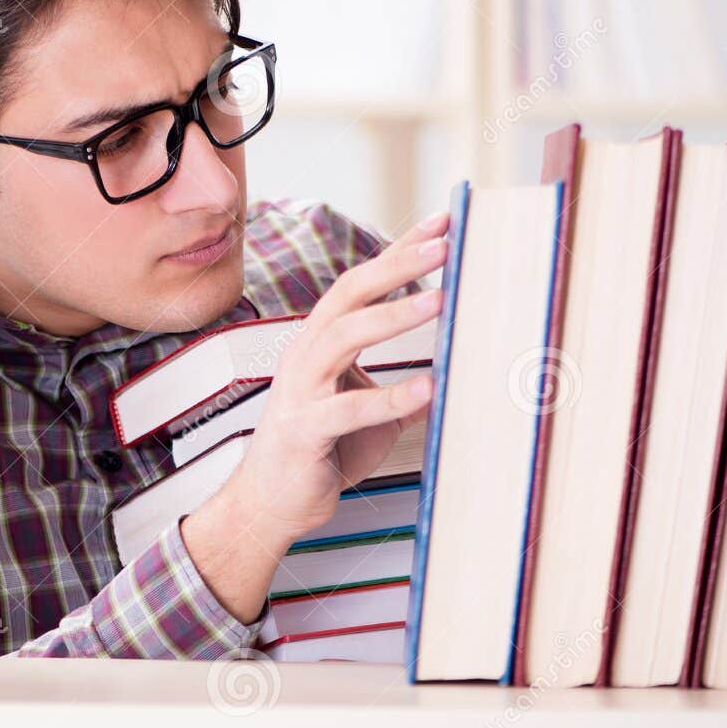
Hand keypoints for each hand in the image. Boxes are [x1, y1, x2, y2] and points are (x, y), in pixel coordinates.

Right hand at [180, 213, 448, 621]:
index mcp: (320, 341)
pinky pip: (348, 409)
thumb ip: (402, 386)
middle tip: (445, 244)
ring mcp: (300, 389)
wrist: (269, 505)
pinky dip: (389, 398)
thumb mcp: (368, 409)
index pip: (362, 283)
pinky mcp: (303, 429)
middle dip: (398, 266)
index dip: (399, 251)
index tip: (442, 222)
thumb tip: (457, 371)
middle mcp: (305, 353)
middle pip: (350, 294)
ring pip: (344, 337)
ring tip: (439, 300)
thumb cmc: (322, 452)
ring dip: (394, 316)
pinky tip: (427, 389)